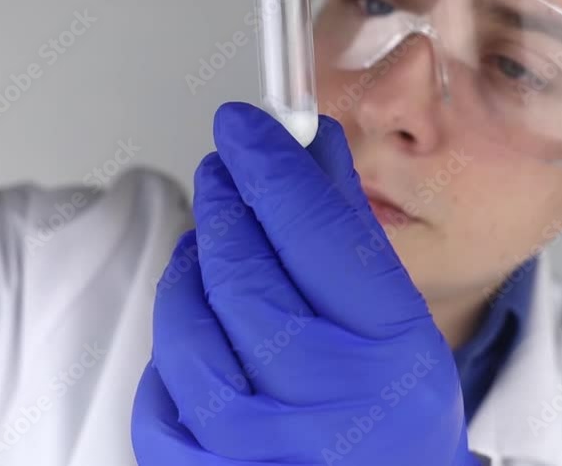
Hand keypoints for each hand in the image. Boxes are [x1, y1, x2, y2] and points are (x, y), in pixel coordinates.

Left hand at [131, 103, 477, 465]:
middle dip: (225, 206)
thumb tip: (307, 146)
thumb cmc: (395, 421)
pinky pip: (161, 390)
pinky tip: (203, 334)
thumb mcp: (400, 326)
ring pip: (189, 325)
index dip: (270, 167)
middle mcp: (328, 402)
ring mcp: (261, 445)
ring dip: (192, 272)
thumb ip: (350, 233)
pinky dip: (175, 348)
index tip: (245, 127)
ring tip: (212, 253)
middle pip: (244, 273)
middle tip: (224, 174)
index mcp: (389, 353)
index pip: (315, 232)